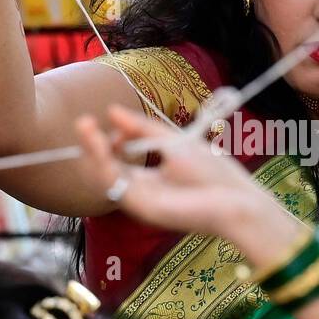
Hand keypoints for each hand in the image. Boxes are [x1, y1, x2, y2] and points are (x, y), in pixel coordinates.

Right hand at [75, 105, 293, 246]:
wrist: (234, 199)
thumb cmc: (211, 172)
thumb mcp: (173, 141)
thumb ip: (142, 127)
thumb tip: (112, 110)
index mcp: (148, 179)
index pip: (115, 161)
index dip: (106, 142)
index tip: (108, 120)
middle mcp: (139, 191)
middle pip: (104, 169)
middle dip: (91, 145)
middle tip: (83, 122)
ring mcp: (139, 201)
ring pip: (103, 177)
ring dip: (90, 151)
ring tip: (85, 126)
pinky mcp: (141, 208)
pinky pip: (113, 185)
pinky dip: (102, 163)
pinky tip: (98, 143)